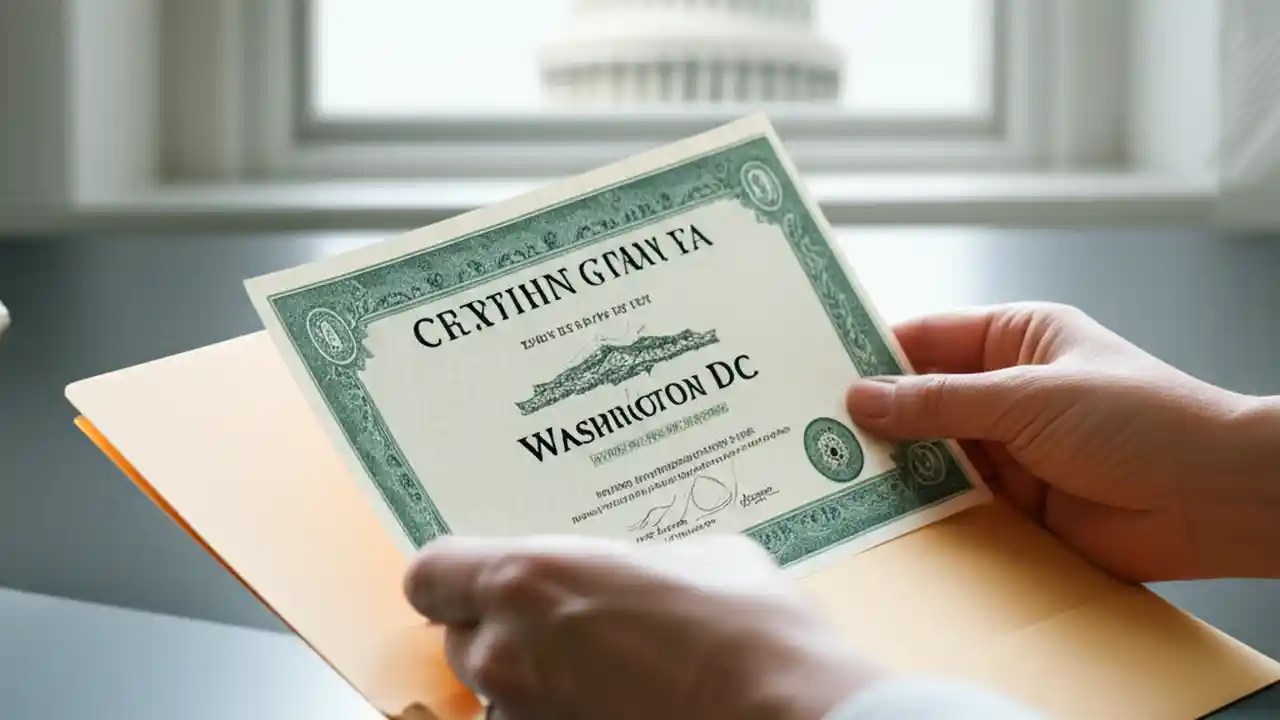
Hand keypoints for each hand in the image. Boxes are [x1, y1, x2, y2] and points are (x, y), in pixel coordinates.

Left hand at [403, 535, 880, 719]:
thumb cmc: (751, 634)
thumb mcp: (700, 559)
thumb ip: (637, 565)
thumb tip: (637, 578)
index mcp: (528, 580)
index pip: (432, 574)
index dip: (455, 578)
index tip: (480, 580)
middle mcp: (508, 654)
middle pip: (465, 642)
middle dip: (505, 634)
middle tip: (569, 628)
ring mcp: (528, 719)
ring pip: (502, 697)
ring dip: (537, 685)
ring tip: (609, 676)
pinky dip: (568, 717)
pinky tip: (626, 706)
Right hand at [847, 302, 1279, 581]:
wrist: (1215, 499)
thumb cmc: (1141, 420)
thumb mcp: (1029, 397)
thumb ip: (941, 402)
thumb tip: (862, 398)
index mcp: (1016, 338)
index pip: (927, 337)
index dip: (872, 351)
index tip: (813, 368)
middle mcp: (1008, 389)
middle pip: (922, 398)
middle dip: (874, 414)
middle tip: (806, 429)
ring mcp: (1011, 448)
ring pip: (933, 452)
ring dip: (893, 464)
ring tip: (826, 473)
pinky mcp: (1017, 503)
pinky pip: (955, 499)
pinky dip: (922, 505)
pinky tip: (877, 511)